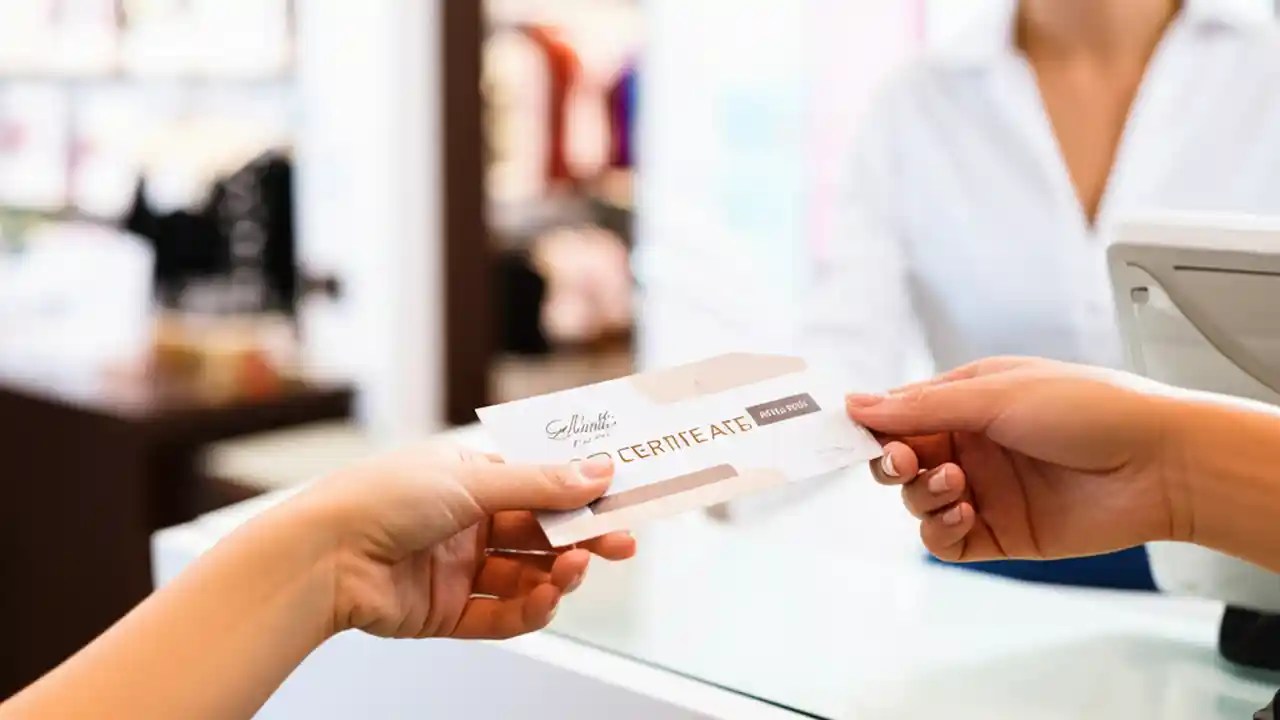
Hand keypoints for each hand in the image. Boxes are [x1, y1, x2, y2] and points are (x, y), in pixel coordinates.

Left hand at [295, 443, 635, 639]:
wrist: (321, 557)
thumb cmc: (379, 500)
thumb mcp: (472, 481)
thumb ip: (540, 485)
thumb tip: (598, 471)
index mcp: (470, 478)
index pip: (540, 484)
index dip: (580, 492)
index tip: (621, 498)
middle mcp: (467, 521)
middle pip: (540, 532)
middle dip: (581, 537)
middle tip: (620, 543)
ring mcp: (458, 567)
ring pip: (527, 574)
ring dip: (558, 574)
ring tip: (572, 571)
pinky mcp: (447, 610)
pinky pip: (502, 614)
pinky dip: (530, 609)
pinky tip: (546, 599)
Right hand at [846, 357, 1189, 562]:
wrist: (1160, 464)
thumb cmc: (1092, 409)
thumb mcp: (996, 394)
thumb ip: (922, 407)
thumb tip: (857, 404)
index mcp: (969, 400)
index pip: (900, 414)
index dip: (874, 426)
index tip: (854, 436)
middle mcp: (972, 445)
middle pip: (901, 460)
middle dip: (893, 462)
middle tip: (904, 462)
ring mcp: (985, 489)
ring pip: (917, 501)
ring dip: (921, 494)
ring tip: (954, 484)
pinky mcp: (1001, 532)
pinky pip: (945, 540)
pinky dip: (940, 529)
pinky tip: (964, 512)